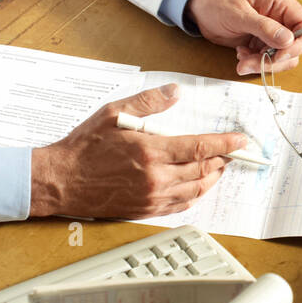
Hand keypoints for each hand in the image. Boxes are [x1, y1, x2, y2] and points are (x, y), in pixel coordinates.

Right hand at [29, 84, 244, 218]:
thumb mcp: (113, 113)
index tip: (240, 141)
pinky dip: (194, 196)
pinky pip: (180, 206)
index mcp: (150, 152)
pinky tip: (196, 187)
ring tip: (218, 167)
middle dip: (221, 160)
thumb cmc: (84, 147)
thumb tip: (173, 92)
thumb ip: (147, 103)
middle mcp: (155, 178)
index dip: (224, 144)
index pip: (199, 147)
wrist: (61, 181)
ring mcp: (151, 197)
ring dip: (211, 179)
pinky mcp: (144, 210)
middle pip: (202, 171)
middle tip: (231, 152)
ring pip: (195, 191)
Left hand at [185, 0, 301, 74]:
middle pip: (294, 45)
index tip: (279, 55)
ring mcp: (272, 30)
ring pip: (281, 56)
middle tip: (252, 62)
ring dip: (263, 63)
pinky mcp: (262, 41)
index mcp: (280, 1)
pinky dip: (255, 62)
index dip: (297, 44)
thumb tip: (288, 40)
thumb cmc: (218, 2)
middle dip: (275, 59)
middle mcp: (280, 16)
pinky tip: (241, 54)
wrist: (202, 7)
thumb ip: (264, 27)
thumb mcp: (239, 14)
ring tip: (242, 59)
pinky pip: (267, 58)